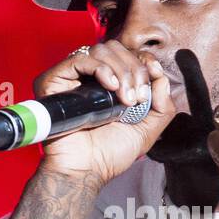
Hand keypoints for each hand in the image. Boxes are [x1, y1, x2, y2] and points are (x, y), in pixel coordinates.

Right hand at [32, 41, 177, 188]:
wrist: (86, 170)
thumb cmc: (111, 153)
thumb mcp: (148, 129)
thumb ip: (163, 105)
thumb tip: (161, 75)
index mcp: (110, 82)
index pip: (128, 53)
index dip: (144, 61)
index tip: (152, 81)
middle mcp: (90, 76)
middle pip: (116, 48)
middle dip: (134, 70)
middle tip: (137, 99)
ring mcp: (72, 76)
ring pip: (101, 50)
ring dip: (121, 71)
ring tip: (125, 101)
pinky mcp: (55, 80)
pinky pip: (80, 58)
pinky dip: (101, 69)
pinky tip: (111, 88)